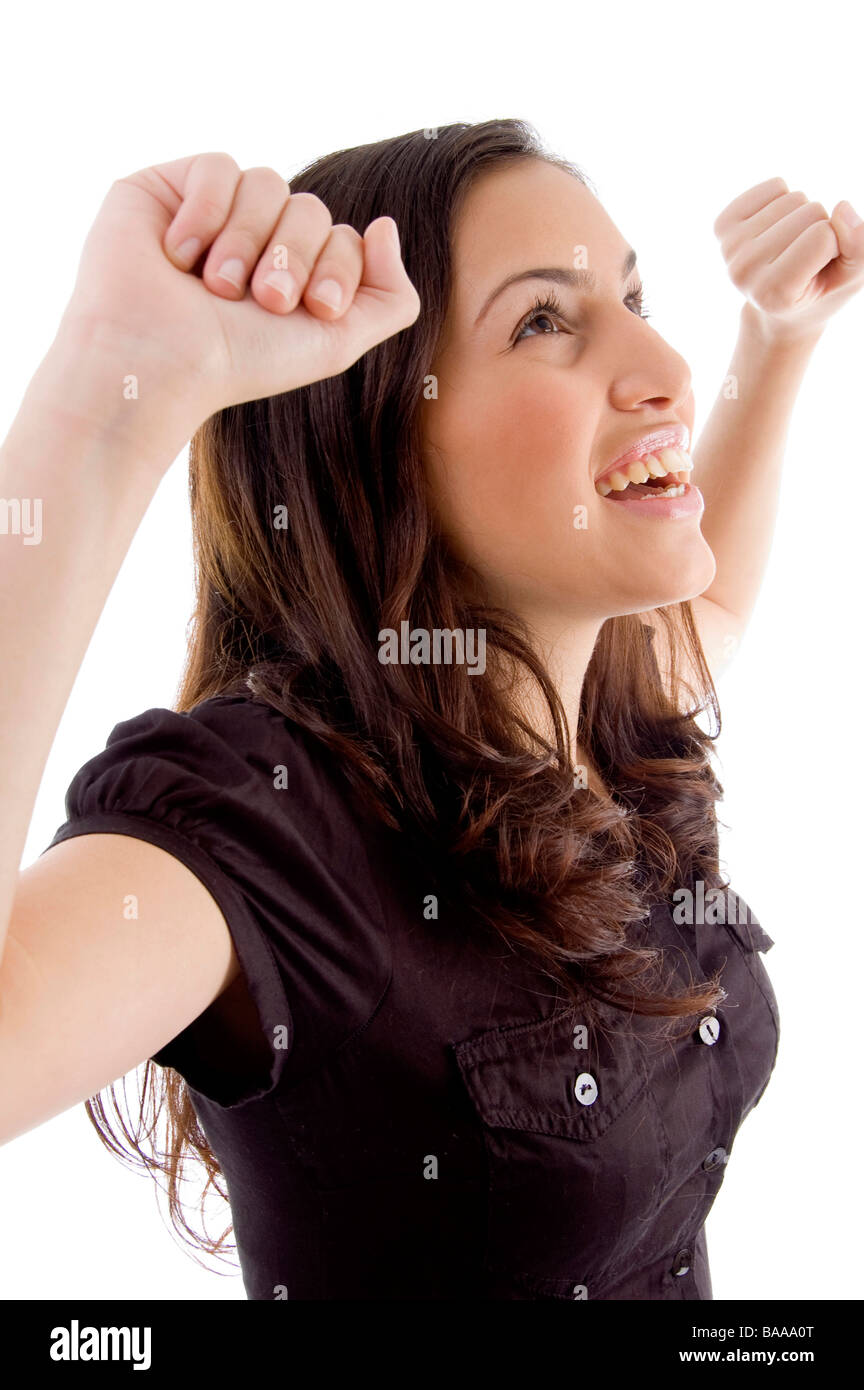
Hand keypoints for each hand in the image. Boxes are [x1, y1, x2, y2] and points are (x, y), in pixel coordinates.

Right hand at [52, 151, 420, 446]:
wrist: (160, 363)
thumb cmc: (241, 362)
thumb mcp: (337, 343)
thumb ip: (391, 298)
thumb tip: (386, 226)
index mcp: (294, 276)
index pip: (344, 238)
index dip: (337, 268)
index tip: (314, 309)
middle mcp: (256, 242)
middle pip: (310, 208)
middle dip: (293, 258)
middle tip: (264, 301)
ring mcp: (211, 213)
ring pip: (267, 183)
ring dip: (247, 242)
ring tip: (217, 288)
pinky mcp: (166, 189)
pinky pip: (217, 167)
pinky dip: (206, 213)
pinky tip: (179, 256)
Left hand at [713, 177, 863, 345]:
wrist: (776, 303)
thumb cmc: (819, 290)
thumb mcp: (849, 278)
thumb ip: (859, 249)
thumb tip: (843, 207)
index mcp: (773, 294)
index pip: (823, 236)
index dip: (835, 245)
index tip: (819, 269)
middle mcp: (743, 273)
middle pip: (809, 213)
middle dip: (820, 228)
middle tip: (804, 258)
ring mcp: (729, 249)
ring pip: (793, 198)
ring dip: (803, 216)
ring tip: (791, 246)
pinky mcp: (723, 226)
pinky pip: (774, 186)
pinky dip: (785, 199)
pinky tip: (777, 228)